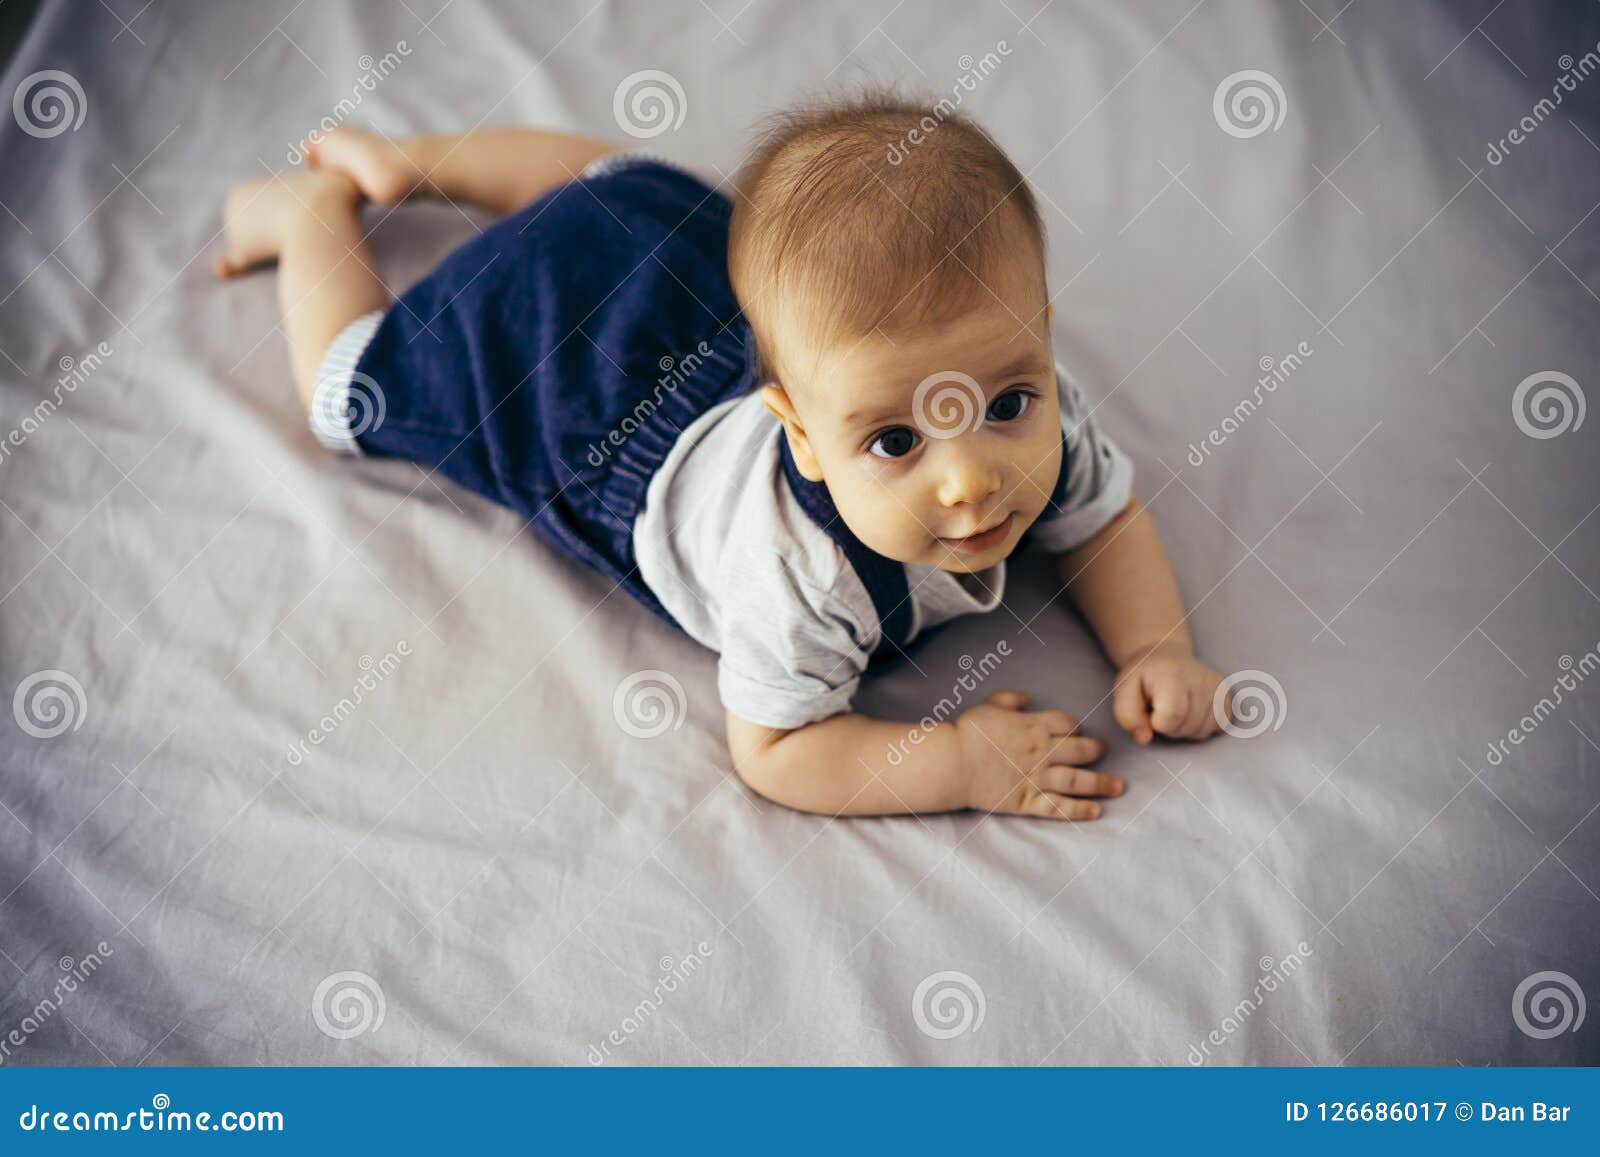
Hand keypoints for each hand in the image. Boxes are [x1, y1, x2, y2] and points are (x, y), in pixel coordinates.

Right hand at [954, 691, 1121, 819]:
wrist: (954, 762)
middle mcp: (1042, 752)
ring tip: (1119, 786)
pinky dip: (1079, 810)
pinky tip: (1097, 811)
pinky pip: (1058, 807)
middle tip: (1104, 752)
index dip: (1076, 726)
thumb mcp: (988, 705)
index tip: (1079, 731)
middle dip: (1096, 750)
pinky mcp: (1028, 801)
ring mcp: (1037, 778)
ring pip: (1077, 780)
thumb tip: (1027, 697)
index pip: (1066, 723)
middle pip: (1079, 750)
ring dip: (1101, 783)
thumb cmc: (968, 732)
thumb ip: (1009, 699)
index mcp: (1033, 726)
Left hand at [1113, 642, 1224, 743]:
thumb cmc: (1143, 677)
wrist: (1165, 656)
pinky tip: (1192, 710)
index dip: (1158, 723)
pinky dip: (1203, 726)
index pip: (1173, 715)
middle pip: (1188, 726)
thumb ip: (1127, 716)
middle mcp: (1200, 678)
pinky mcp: (1227, 695)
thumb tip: (1144, 738)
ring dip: (1187, 728)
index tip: (1151, 713)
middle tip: (1162, 709)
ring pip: (1204, 730)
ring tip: (1177, 709)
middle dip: (1170, 728)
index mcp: (1171, 674)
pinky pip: (1219, 726)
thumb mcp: (1123, 691)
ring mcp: (1217, 686)